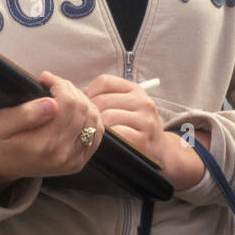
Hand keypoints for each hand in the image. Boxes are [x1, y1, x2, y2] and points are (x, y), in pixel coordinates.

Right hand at [0, 70, 103, 198]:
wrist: (1, 164)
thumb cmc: (0, 138)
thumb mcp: (0, 122)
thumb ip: (25, 113)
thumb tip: (52, 103)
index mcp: (42, 145)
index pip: (68, 103)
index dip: (60, 84)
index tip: (46, 79)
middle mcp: (61, 155)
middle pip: (83, 108)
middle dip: (70, 90)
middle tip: (54, 85)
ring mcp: (73, 160)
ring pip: (93, 117)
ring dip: (81, 101)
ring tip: (63, 96)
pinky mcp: (79, 162)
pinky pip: (97, 132)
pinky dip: (90, 116)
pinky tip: (75, 110)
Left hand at [84, 74, 206, 191]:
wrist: (160, 153)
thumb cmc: (135, 129)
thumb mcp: (126, 107)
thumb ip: (106, 98)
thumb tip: (75, 96)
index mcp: (136, 90)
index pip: (104, 81)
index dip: (87, 92)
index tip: (82, 106)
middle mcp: (143, 102)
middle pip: (102, 100)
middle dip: (88, 113)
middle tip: (82, 124)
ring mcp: (145, 120)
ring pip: (107, 116)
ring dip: (96, 127)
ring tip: (92, 134)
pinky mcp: (143, 139)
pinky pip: (115, 134)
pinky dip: (106, 138)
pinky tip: (104, 143)